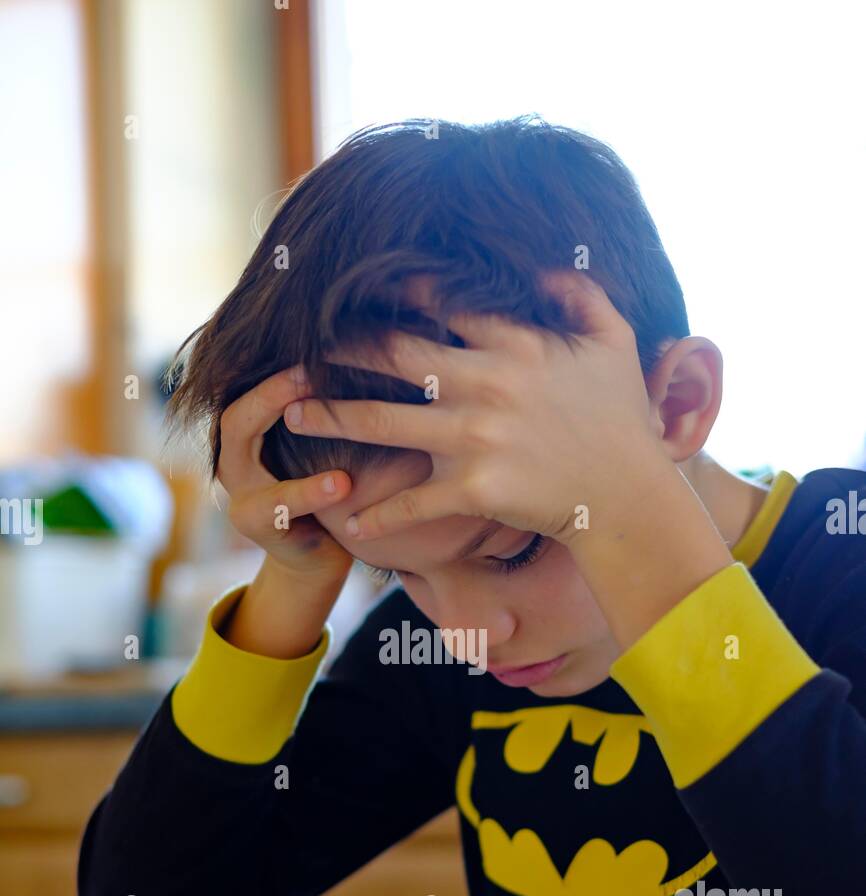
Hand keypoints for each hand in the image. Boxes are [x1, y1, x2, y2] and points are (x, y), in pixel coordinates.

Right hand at [216, 365, 353, 584]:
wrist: (320, 561)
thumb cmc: (329, 492)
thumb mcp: (324, 446)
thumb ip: (326, 409)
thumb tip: (366, 347)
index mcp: (247, 436)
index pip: (246, 387)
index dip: (274, 367)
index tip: (315, 342)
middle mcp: (233, 463)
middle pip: (235, 418)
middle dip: (270, 393)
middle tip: (310, 371)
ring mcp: (238, 495)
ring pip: (247, 458)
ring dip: (287, 431)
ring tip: (332, 416)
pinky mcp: (254, 528)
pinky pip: (278, 507)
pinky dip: (310, 492)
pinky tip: (344, 482)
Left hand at [283, 272, 664, 547]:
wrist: (626, 495)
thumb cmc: (622, 419)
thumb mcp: (616, 340)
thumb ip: (581, 294)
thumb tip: (545, 265)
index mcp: (514, 343)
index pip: (443, 303)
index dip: (398, 292)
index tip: (363, 286)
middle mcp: (484, 384)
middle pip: (395, 355)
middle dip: (343, 347)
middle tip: (302, 346)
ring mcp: (473, 439)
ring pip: (383, 422)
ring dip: (332, 416)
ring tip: (293, 412)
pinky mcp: (471, 490)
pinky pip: (411, 501)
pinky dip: (377, 514)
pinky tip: (346, 522)